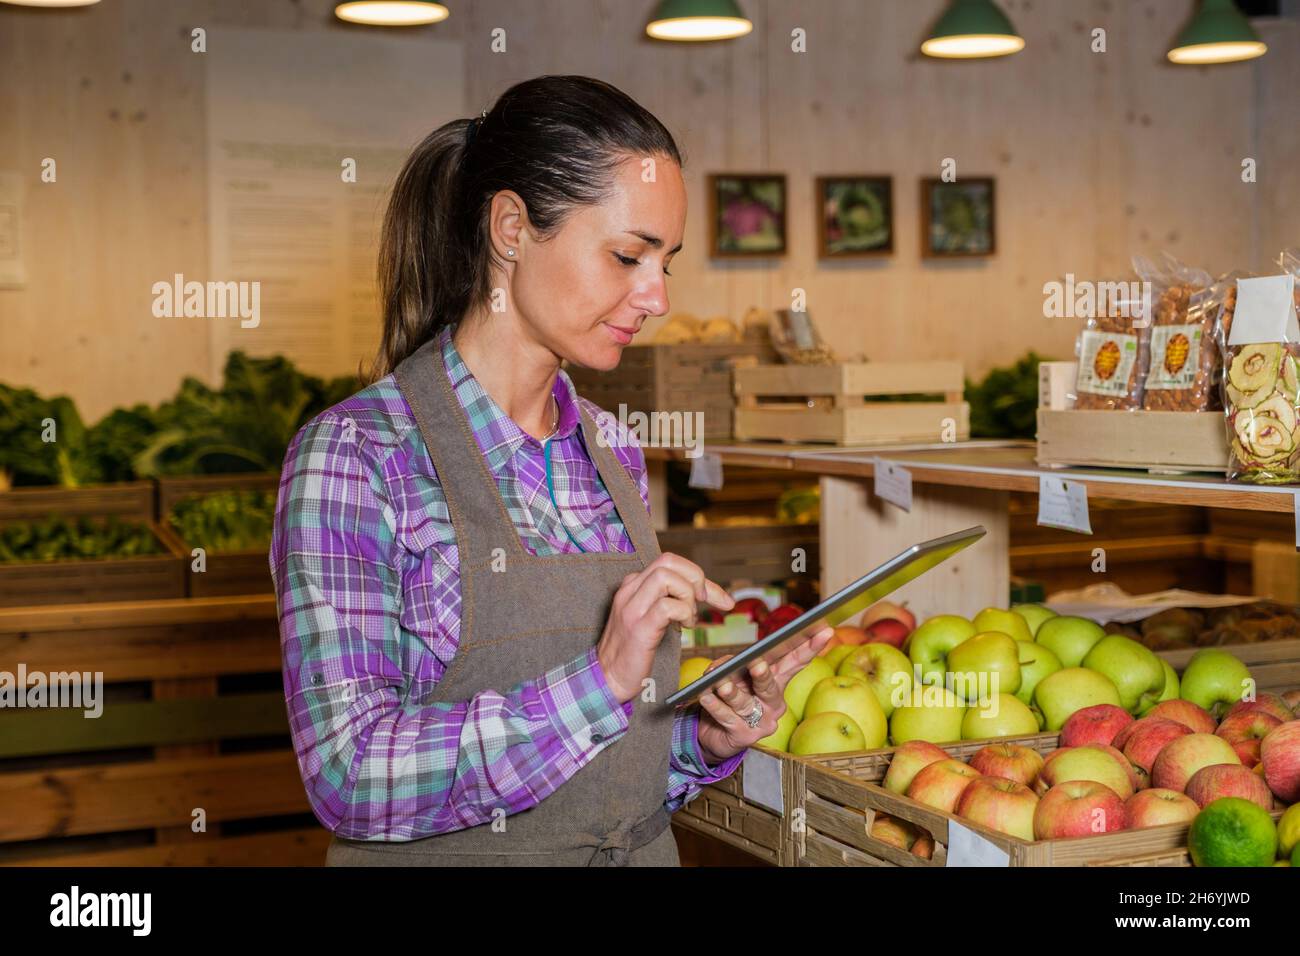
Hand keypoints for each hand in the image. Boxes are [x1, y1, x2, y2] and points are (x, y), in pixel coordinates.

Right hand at [596, 553, 733, 703]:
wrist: (607, 677)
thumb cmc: (633, 650)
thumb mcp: (649, 616)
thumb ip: (669, 599)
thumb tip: (703, 592)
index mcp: (633, 585)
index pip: (669, 562)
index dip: (697, 575)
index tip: (717, 596)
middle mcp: (630, 590)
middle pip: (668, 561)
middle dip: (696, 578)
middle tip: (704, 601)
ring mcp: (632, 608)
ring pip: (667, 577)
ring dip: (688, 596)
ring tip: (689, 618)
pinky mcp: (639, 627)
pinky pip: (667, 606)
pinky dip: (684, 613)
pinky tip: (684, 628)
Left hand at [696, 625, 834, 764]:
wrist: (714, 733)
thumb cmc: (728, 698)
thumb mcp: (733, 676)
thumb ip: (731, 665)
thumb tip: (723, 665)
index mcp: (777, 682)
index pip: (795, 662)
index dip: (810, 647)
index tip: (823, 631)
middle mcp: (774, 703)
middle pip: (770, 685)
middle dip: (762, 675)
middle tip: (756, 664)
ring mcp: (762, 721)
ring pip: (745, 703)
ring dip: (732, 693)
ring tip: (722, 685)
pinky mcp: (745, 736)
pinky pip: (728, 718)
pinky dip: (716, 707)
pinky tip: (707, 697)